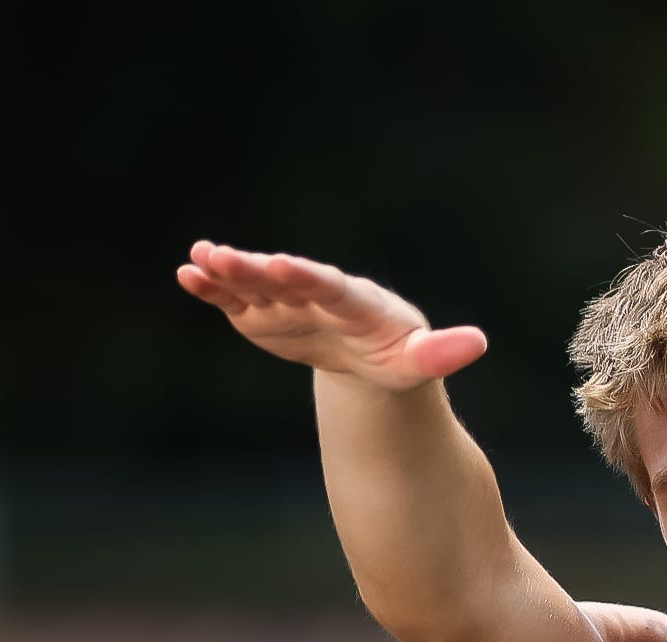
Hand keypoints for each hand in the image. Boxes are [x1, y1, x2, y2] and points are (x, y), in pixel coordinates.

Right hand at [175, 245, 487, 391]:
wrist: (368, 353)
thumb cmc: (398, 354)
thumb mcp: (419, 361)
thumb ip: (441, 353)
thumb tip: (479, 343)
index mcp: (354, 302)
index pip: (328, 287)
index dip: (305, 277)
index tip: (283, 265)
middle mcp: (316, 292)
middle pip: (284, 279)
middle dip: (254, 269)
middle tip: (221, 255)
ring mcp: (287, 300)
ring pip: (255, 283)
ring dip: (227, 271)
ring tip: (197, 260)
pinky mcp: (265, 312)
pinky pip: (237, 298)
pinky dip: (214, 288)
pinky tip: (187, 274)